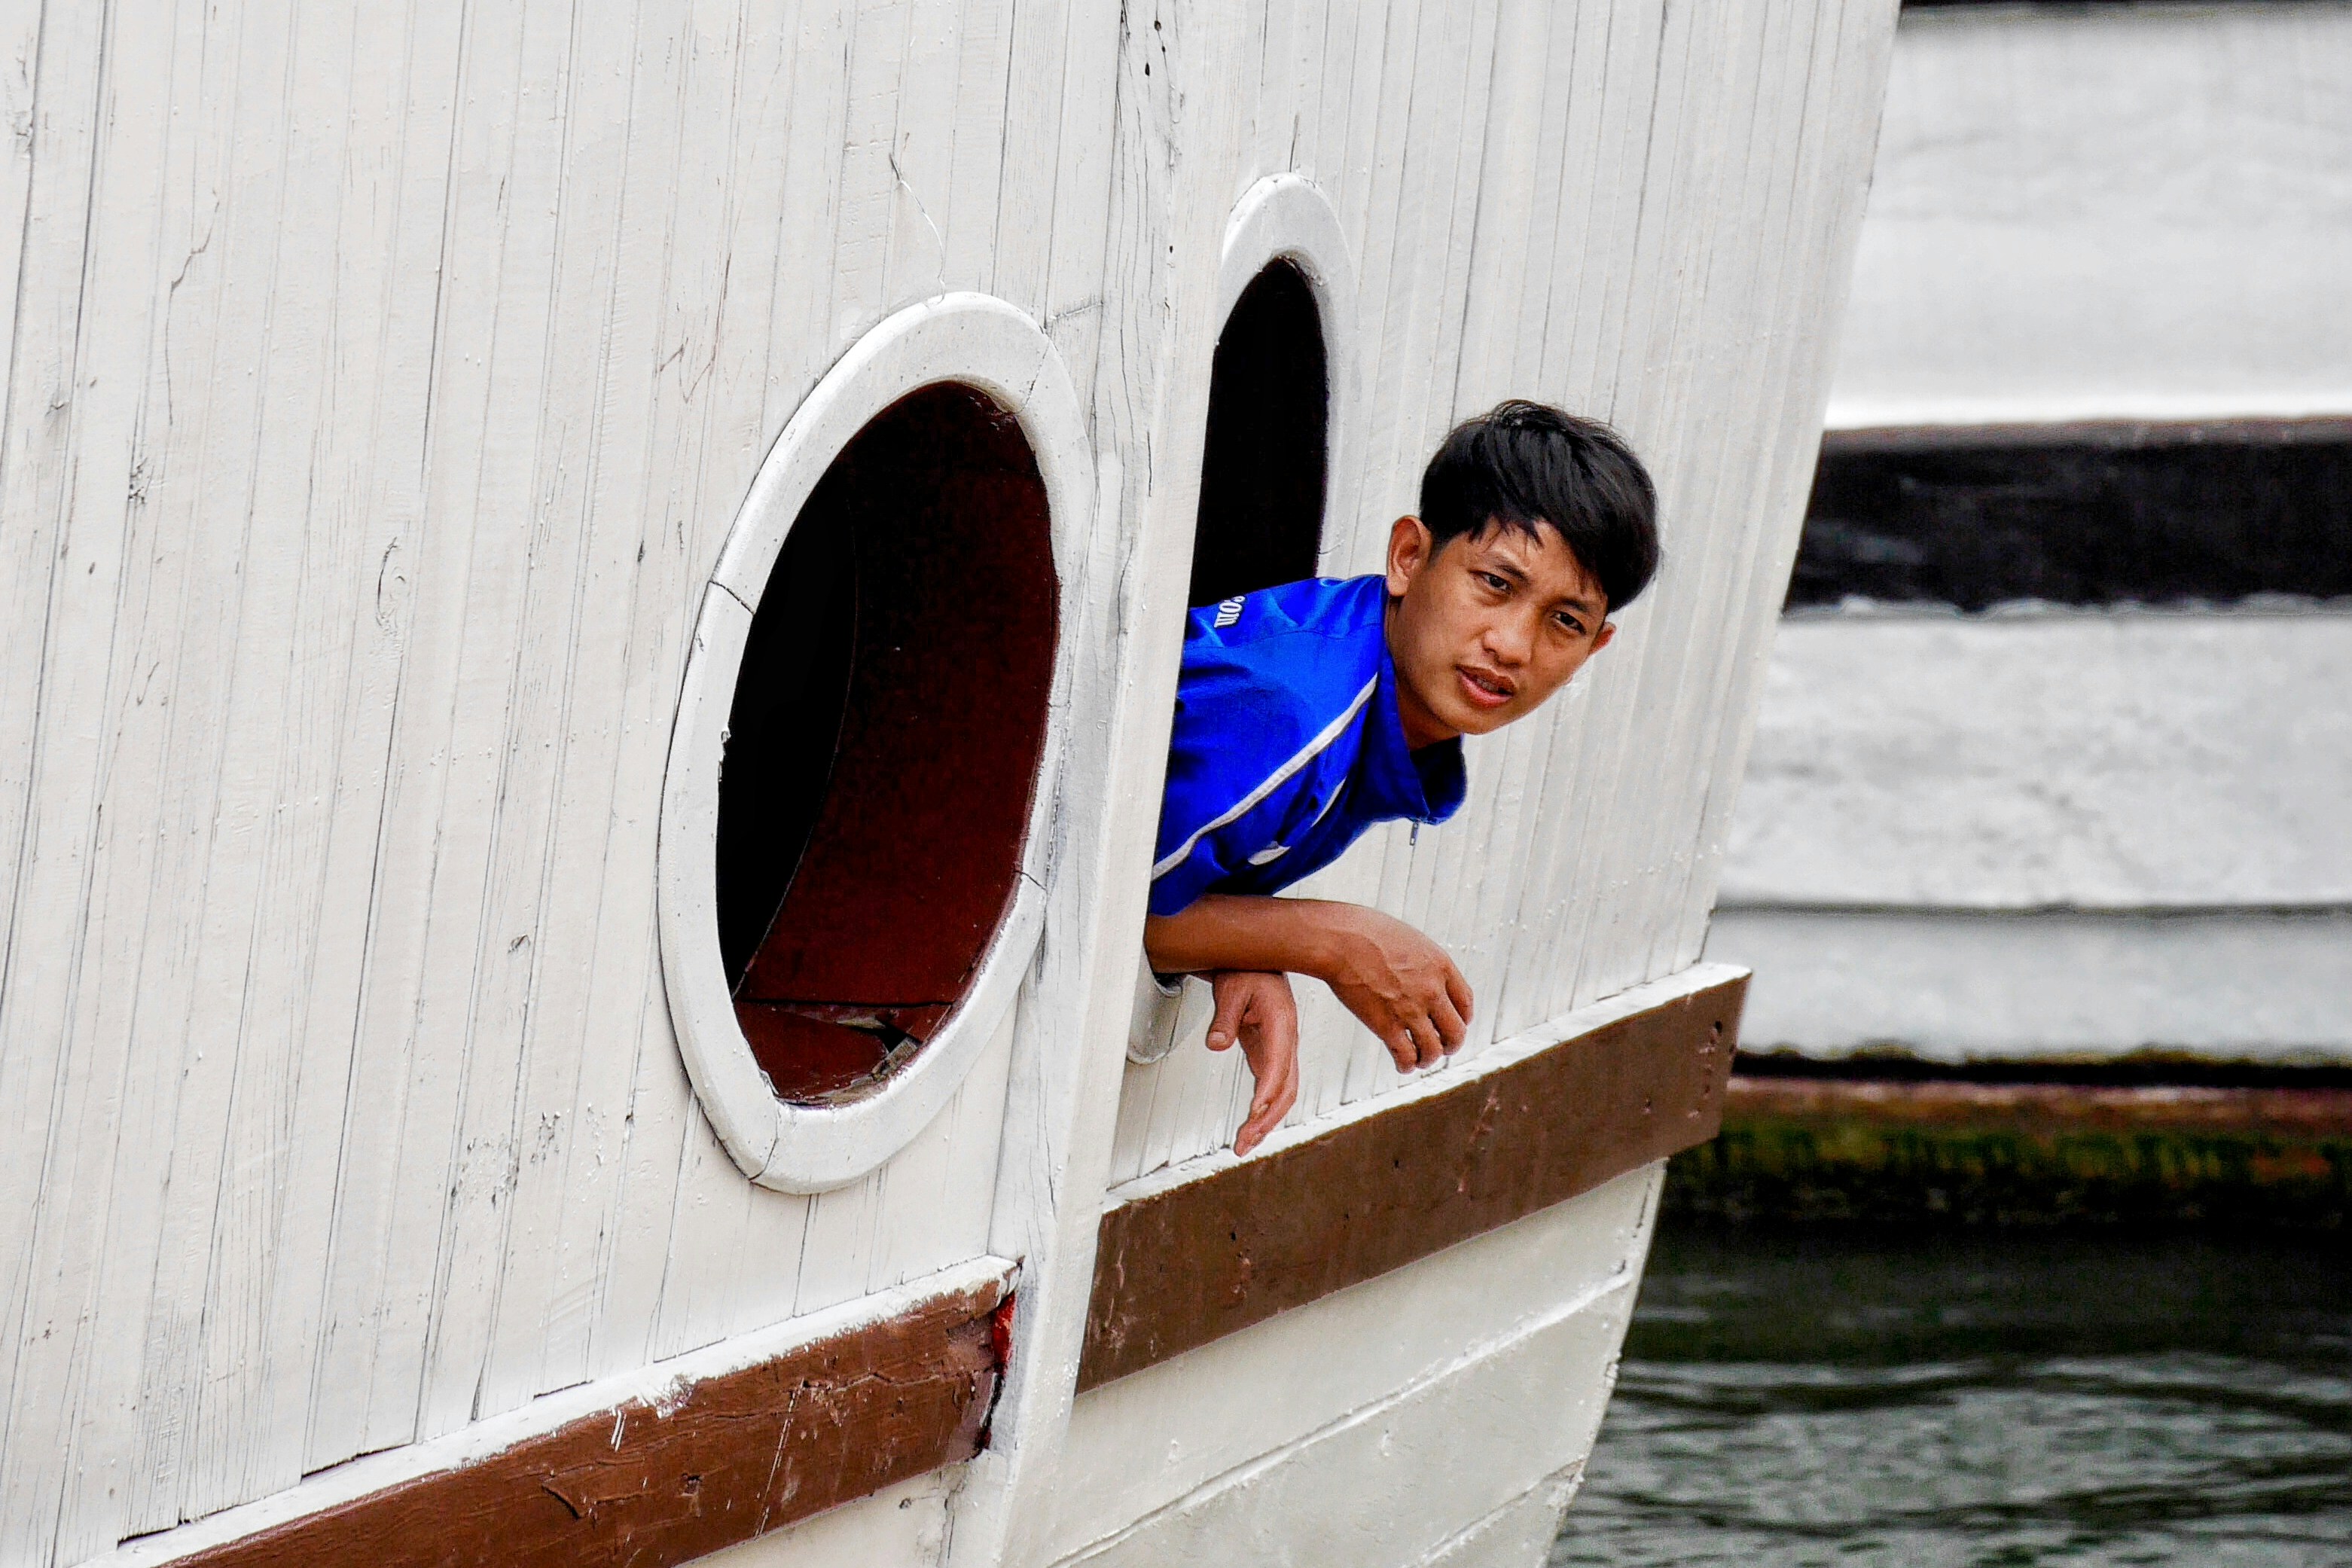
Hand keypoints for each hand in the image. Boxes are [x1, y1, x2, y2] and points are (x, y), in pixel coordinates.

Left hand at [1205, 970, 1298, 1155]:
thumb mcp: (1231, 989)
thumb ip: (1224, 1017)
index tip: (1254, 1111)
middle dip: (1268, 1119)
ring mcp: (1282, 1053)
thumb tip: (1216, 1044)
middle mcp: (1288, 1043)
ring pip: (1283, 1094)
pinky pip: (1273, 1089)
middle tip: (1245, 1142)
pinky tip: (1250, 1127)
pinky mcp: (1271, 1057)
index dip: (1267, 1090)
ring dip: (1266, 1122)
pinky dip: (1263, 1111)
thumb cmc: (1248, 973)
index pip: (1278, 1064)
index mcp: (1282, 1024)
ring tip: (1245, 1145)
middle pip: (1287, 1089)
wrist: (1259, 966)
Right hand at [1317, 906, 1472, 1072]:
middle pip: (1456, 1031)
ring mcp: (1411, 1010)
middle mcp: (1432, 990)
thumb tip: (1420, 977)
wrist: (1340, 940)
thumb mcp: (1408, 939)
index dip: (1464, 1019)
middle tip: (1443, 1048)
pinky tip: (1401, 1066)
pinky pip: (1406, 1056)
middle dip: (1451, 1045)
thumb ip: (1422, 962)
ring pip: (1434, 1050)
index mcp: (1440, 965)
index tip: (1457, 1024)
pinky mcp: (1387, 1025)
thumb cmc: (1366, 932)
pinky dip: (1406, 1066)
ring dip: (1428, 1059)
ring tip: (1419, 1060)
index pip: (1466, 1002)